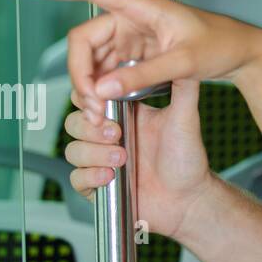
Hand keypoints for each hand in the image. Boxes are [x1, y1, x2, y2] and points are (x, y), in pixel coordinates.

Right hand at [15, 0, 261, 125]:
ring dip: (90, 85)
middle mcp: (131, 19)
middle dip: (79, 74)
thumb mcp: (183, 63)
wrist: (239, 52)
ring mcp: (131, 36)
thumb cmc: (219, 44)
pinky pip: (105, 69)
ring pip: (91, 60)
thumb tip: (101, 90)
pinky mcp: (135, 53)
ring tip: (103, 112)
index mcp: (141, 7)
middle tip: (92, 105)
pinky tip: (110, 105)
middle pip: (82, 43)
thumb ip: (142, 76)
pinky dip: (102, 88)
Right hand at [62, 77, 212, 240]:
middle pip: (75, 122)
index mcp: (127, 114)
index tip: (102, 105)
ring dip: (94, 154)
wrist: (189, 199)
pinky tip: (110, 176)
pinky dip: (90, 176)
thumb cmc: (188, 159)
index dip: (91, 99)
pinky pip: (76, 178)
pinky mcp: (98, 184)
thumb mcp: (186, 119)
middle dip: (91, 128)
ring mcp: (102, 159)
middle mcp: (111, 135)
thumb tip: (183, 62)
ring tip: (122, 158)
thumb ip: (183, 89)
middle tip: (116, 134)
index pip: (94, 97)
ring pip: (73, 150)